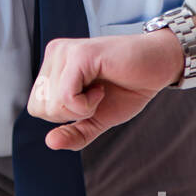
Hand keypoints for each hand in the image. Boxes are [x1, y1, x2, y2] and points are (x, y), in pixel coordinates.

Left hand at [27, 30, 182, 151]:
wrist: (159, 66)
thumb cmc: (129, 87)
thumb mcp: (97, 118)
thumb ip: (74, 133)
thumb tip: (50, 143)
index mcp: (53, 66)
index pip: (36, 106)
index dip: (63, 116)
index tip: (89, 100)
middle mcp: (55, 54)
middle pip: (40, 107)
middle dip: (71, 114)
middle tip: (96, 96)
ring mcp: (65, 52)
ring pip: (52, 104)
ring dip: (82, 109)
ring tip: (100, 90)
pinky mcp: (80, 55)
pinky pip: (67, 98)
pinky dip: (87, 104)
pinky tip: (101, 89)